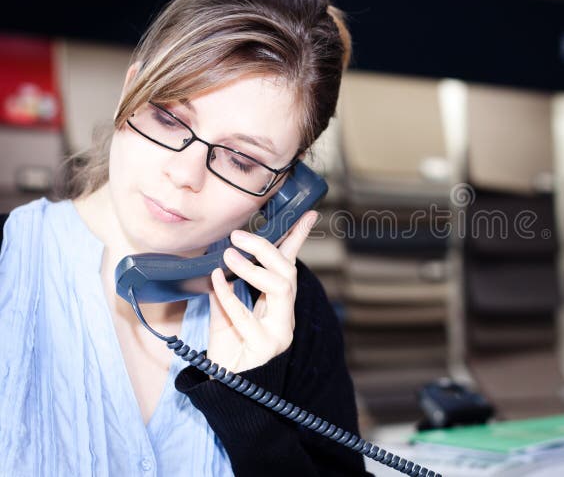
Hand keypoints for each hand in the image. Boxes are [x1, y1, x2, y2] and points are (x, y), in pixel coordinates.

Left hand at [205, 210, 317, 373]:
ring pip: (280, 289)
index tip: (307, 213)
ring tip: (228, 257)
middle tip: (239, 236)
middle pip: (287, 273)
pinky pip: (248, 317)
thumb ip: (229, 289)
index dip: (298, 239)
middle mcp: (284, 316)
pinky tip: (215, 281)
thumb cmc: (227, 352)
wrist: (225, 391)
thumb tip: (223, 259)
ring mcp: (278, 332)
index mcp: (278, 306)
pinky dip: (230, 296)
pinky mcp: (264, 348)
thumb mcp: (227, 313)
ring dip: (254, 269)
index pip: (290, 266)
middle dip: (267, 250)